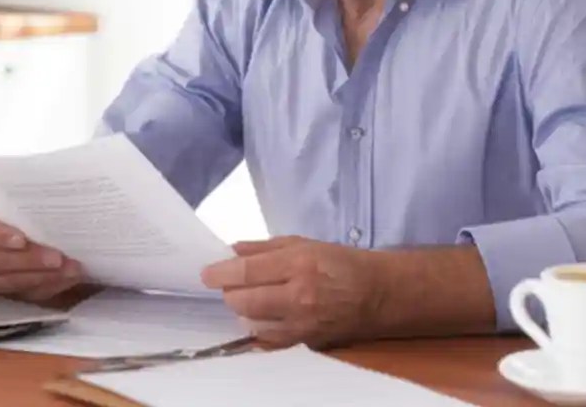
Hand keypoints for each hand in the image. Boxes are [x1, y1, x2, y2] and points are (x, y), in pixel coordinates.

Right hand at [0, 212, 84, 302]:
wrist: (12, 241)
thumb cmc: (12, 218)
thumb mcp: (11, 212)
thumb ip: (22, 214)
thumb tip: (54, 207)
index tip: (22, 239)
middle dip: (27, 261)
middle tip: (57, 258)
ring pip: (8, 283)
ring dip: (43, 277)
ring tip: (71, 269)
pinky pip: (24, 294)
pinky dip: (49, 286)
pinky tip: (69, 278)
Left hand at [200, 236, 384, 347]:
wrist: (378, 294)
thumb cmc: (341, 262)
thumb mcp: (305, 244)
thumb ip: (266, 248)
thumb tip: (232, 251)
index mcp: (299, 264)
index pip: (247, 271)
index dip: (220, 273)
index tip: (206, 274)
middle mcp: (298, 296)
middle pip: (243, 301)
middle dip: (230, 293)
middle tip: (232, 285)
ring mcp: (302, 324)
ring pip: (252, 323)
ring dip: (244, 311)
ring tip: (252, 299)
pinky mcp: (305, 342)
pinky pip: (268, 339)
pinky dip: (259, 327)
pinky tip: (263, 316)